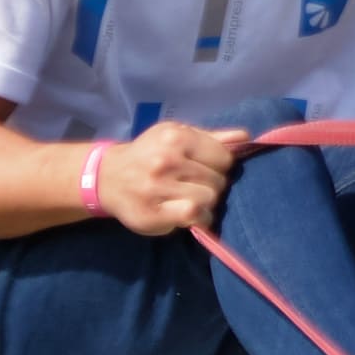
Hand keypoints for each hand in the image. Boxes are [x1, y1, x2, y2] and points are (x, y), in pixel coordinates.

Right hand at [102, 119, 249, 235]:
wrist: (108, 177)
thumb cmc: (149, 154)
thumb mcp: (175, 136)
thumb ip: (211, 138)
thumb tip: (246, 137)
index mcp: (176, 136)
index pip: (224, 156)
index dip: (221, 166)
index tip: (208, 169)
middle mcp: (166, 160)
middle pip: (218, 180)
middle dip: (213, 185)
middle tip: (196, 186)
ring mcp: (158, 187)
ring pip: (209, 199)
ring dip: (206, 203)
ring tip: (191, 199)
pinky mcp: (152, 213)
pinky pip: (194, 216)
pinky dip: (199, 218)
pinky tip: (190, 214)